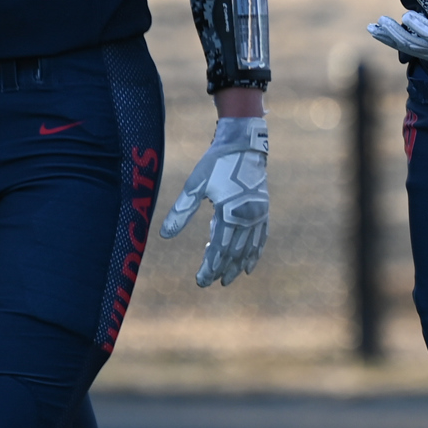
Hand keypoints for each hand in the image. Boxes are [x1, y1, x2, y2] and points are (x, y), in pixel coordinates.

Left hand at [160, 116, 269, 287]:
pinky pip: (261, 236)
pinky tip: (250, 263)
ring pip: (249, 246)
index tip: (200, 280)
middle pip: (234, 251)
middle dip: (222, 269)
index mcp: (229, 212)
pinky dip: (256, 251)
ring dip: (239, 264)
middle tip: (211, 283)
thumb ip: (181, 211)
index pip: (219, 248)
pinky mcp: (263, 208)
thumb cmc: (216, 162)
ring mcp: (258, 213)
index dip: (210, 266)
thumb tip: (164, 235)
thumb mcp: (195, 185)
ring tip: (230, 279)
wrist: (243, 143)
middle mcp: (247, 216)